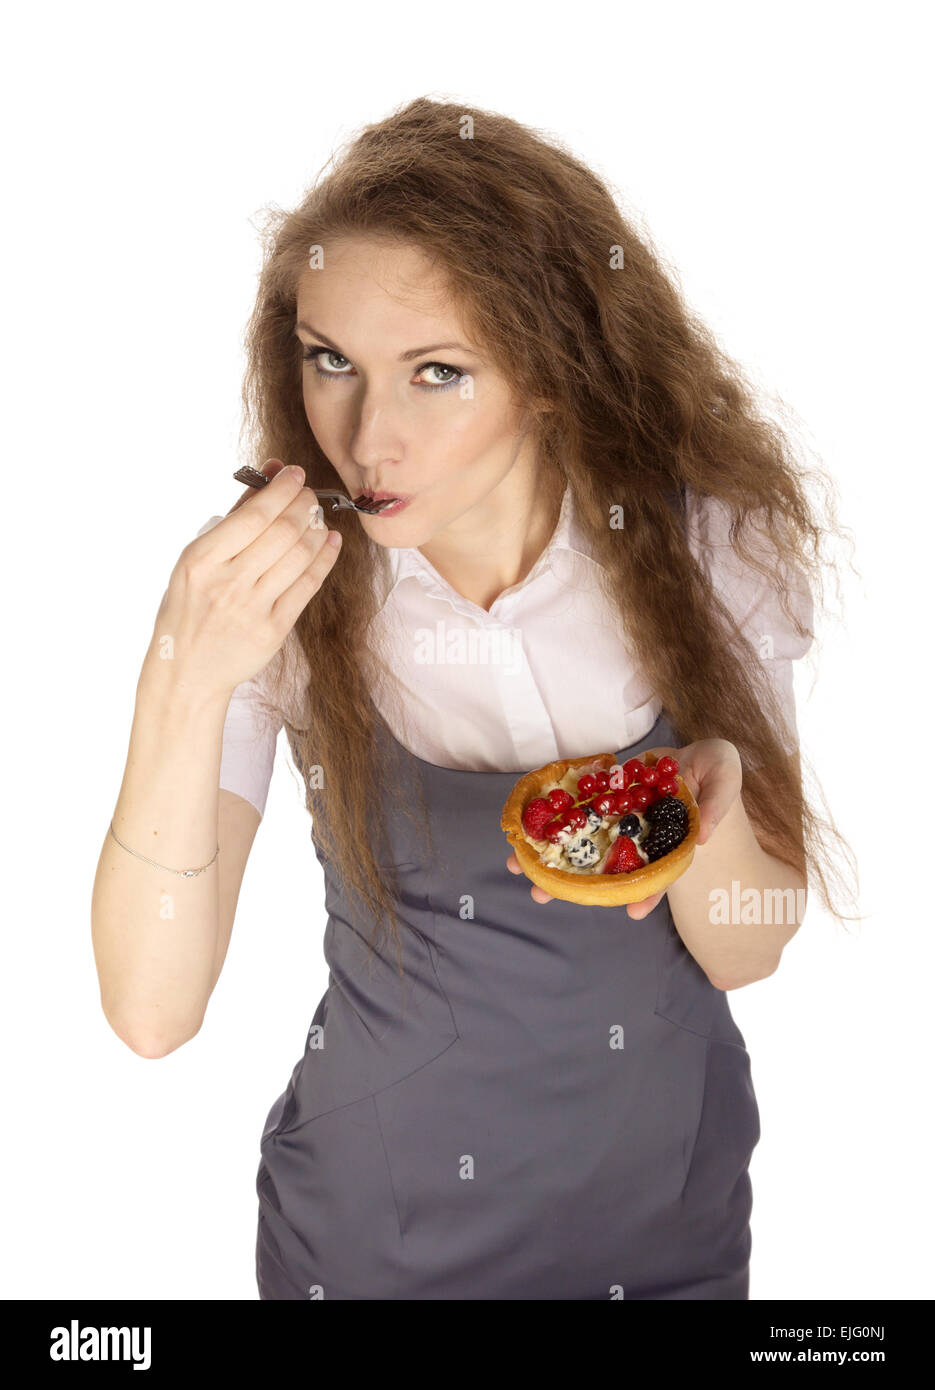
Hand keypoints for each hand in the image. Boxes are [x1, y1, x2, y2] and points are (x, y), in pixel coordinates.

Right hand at [142, 459, 342, 700]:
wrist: (187, 671)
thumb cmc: (190, 607)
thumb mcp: (195, 561)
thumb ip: (234, 518)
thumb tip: (268, 474)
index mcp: (201, 560)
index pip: (253, 515)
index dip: (281, 490)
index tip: (295, 474)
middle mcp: (227, 583)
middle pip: (282, 532)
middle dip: (304, 505)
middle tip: (310, 496)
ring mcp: (252, 608)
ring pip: (300, 556)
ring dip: (318, 530)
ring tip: (319, 518)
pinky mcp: (273, 630)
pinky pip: (308, 586)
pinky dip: (325, 558)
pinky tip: (331, 543)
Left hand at [506, 739, 742, 917]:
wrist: (693, 755)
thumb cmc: (716, 769)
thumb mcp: (727, 774)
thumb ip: (718, 804)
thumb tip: (704, 836)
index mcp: (670, 845)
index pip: (658, 874)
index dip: (648, 893)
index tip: (633, 911)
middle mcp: (639, 838)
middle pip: (608, 866)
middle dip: (574, 883)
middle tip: (540, 896)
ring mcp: (618, 819)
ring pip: (583, 841)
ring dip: (551, 853)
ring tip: (517, 867)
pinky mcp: (602, 797)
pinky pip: (576, 809)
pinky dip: (553, 818)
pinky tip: (525, 828)